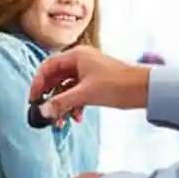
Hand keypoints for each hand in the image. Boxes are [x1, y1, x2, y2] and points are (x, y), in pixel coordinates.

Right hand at [29, 46, 149, 123]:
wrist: (145, 89)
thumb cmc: (117, 84)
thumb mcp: (85, 94)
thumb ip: (61, 102)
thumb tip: (42, 112)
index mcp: (76, 56)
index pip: (48, 67)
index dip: (38, 83)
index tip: (33, 100)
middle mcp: (80, 60)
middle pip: (56, 78)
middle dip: (50, 97)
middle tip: (45, 112)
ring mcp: (88, 71)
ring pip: (67, 87)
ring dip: (62, 104)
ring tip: (61, 121)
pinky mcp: (96, 82)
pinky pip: (78, 92)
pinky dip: (74, 105)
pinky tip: (77, 118)